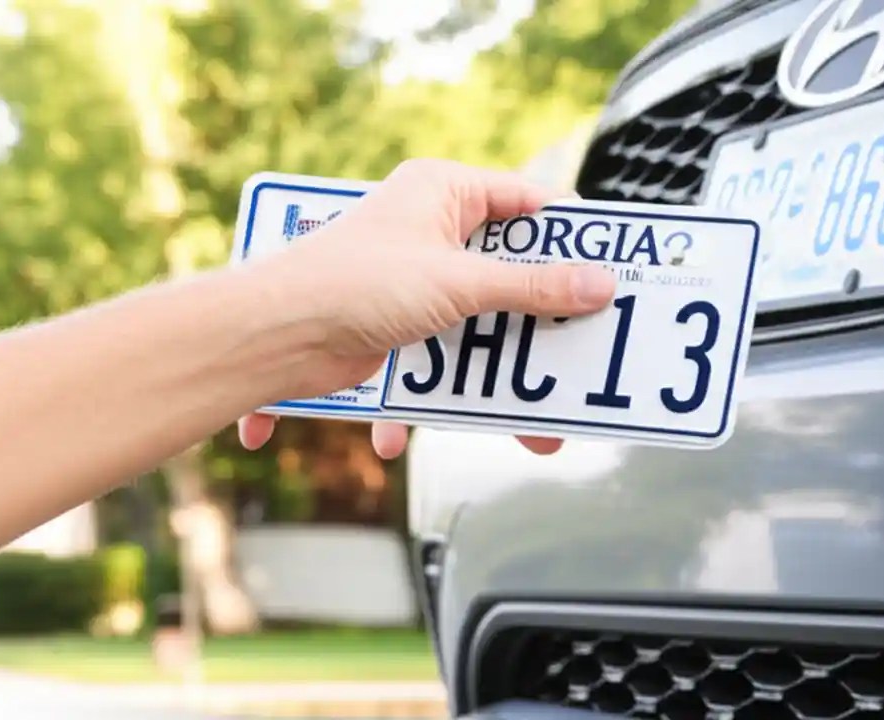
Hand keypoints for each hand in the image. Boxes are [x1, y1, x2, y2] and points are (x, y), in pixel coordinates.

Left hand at [236, 159, 615, 457]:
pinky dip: (449, 387)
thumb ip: (532, 287)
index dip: (568, 234)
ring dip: (502, 361)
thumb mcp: (458, 283)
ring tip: (539, 401)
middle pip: (509, 266)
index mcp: (443, 190)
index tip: (608, 264)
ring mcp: (416, 276)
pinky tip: (454, 420)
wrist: (274, 337)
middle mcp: (431, 226)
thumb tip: (596, 285)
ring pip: (482, 316)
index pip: (526, 201)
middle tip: (583, 336)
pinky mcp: (401, 321)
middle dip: (541, 311)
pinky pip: (447, 351)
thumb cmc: (351, 283)